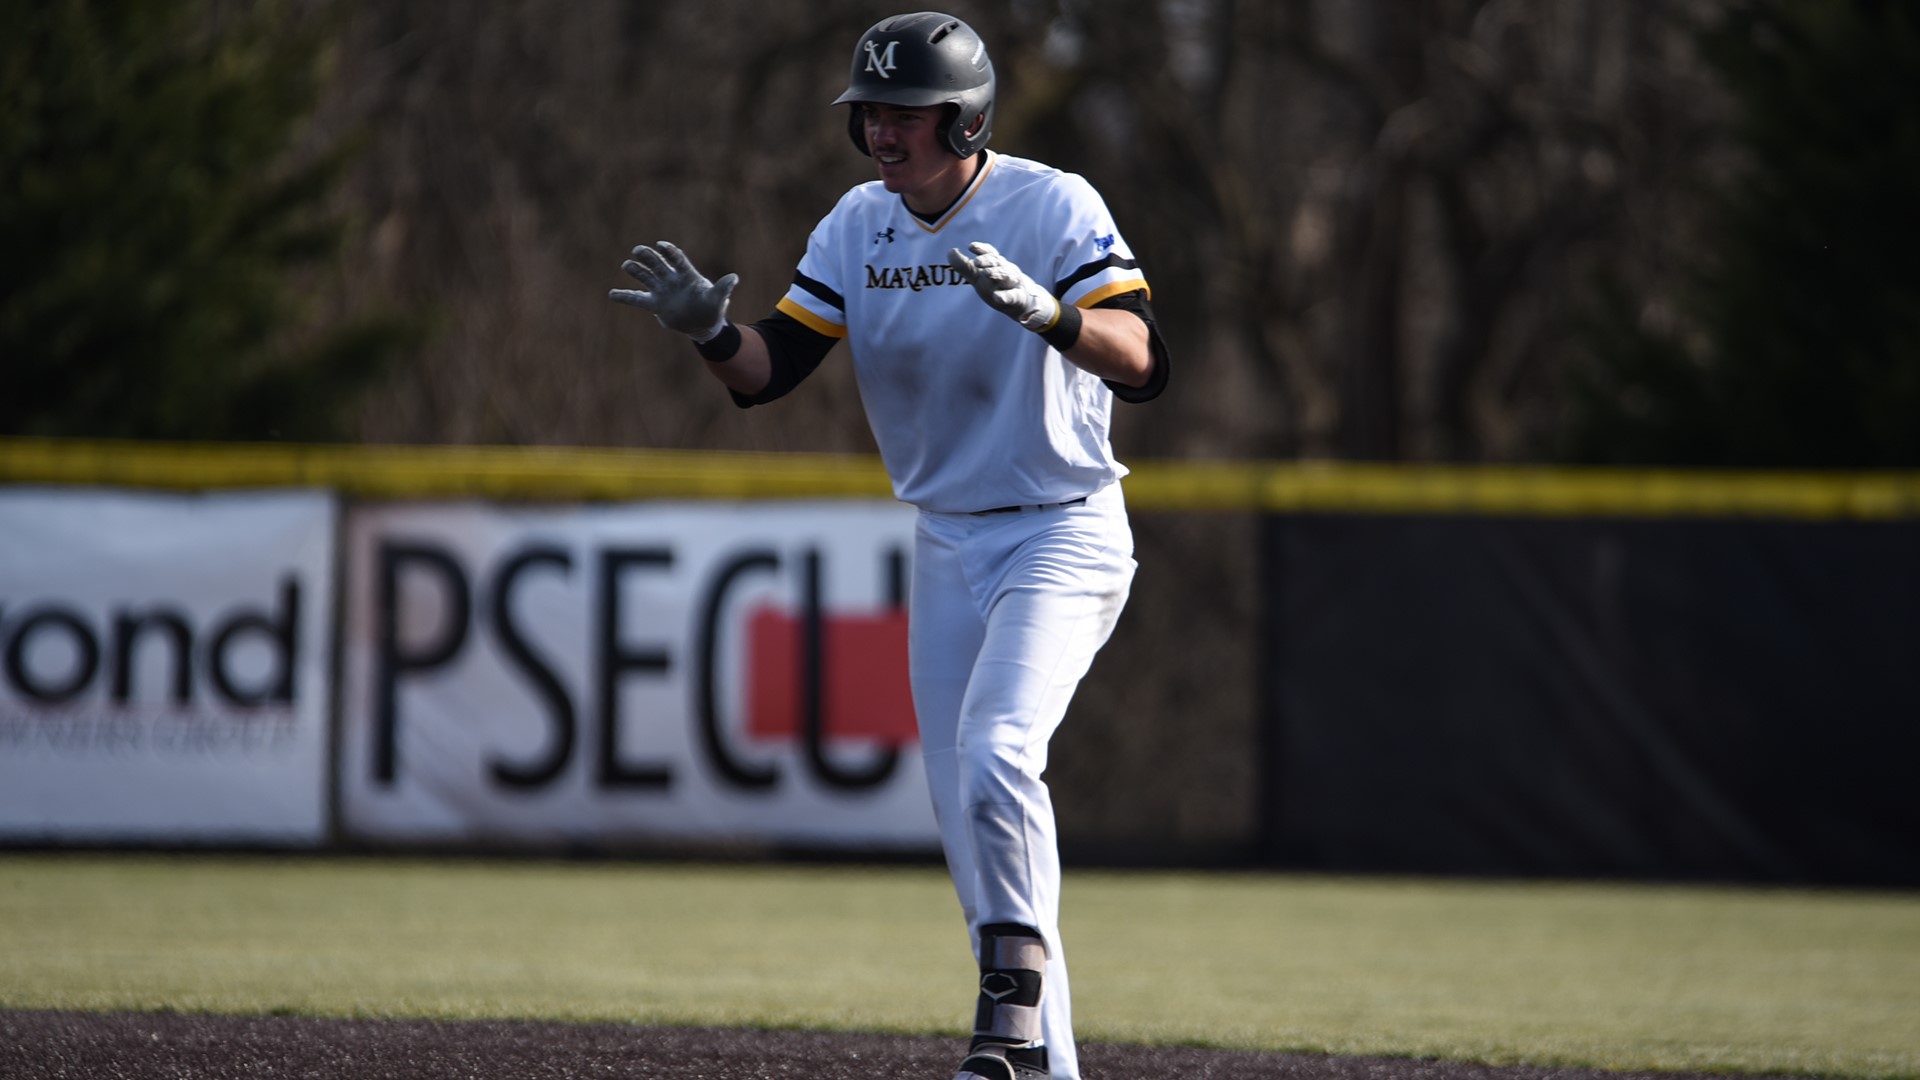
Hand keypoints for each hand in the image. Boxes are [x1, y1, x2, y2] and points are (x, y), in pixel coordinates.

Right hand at [610, 241, 737, 340]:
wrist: (702, 323)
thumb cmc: (711, 308)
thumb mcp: (717, 299)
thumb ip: (723, 288)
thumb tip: (734, 278)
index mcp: (687, 275)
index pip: (677, 259)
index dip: (669, 251)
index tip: (660, 244)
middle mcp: (672, 279)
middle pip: (658, 264)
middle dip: (648, 257)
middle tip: (638, 250)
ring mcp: (662, 290)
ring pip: (646, 277)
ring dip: (636, 270)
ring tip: (627, 264)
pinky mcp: (655, 304)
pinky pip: (637, 299)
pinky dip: (625, 297)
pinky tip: (612, 294)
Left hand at [947, 242, 1060, 330]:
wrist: (1023, 304)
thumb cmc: (997, 287)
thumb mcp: (979, 278)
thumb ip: (964, 266)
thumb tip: (950, 251)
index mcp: (997, 265)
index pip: (990, 253)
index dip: (981, 249)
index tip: (971, 247)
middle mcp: (1006, 271)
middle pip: (998, 263)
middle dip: (988, 261)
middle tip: (976, 263)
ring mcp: (1013, 284)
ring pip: (1007, 276)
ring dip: (996, 274)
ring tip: (986, 274)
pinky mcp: (1018, 299)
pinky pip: (1012, 297)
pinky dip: (1005, 296)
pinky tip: (997, 298)